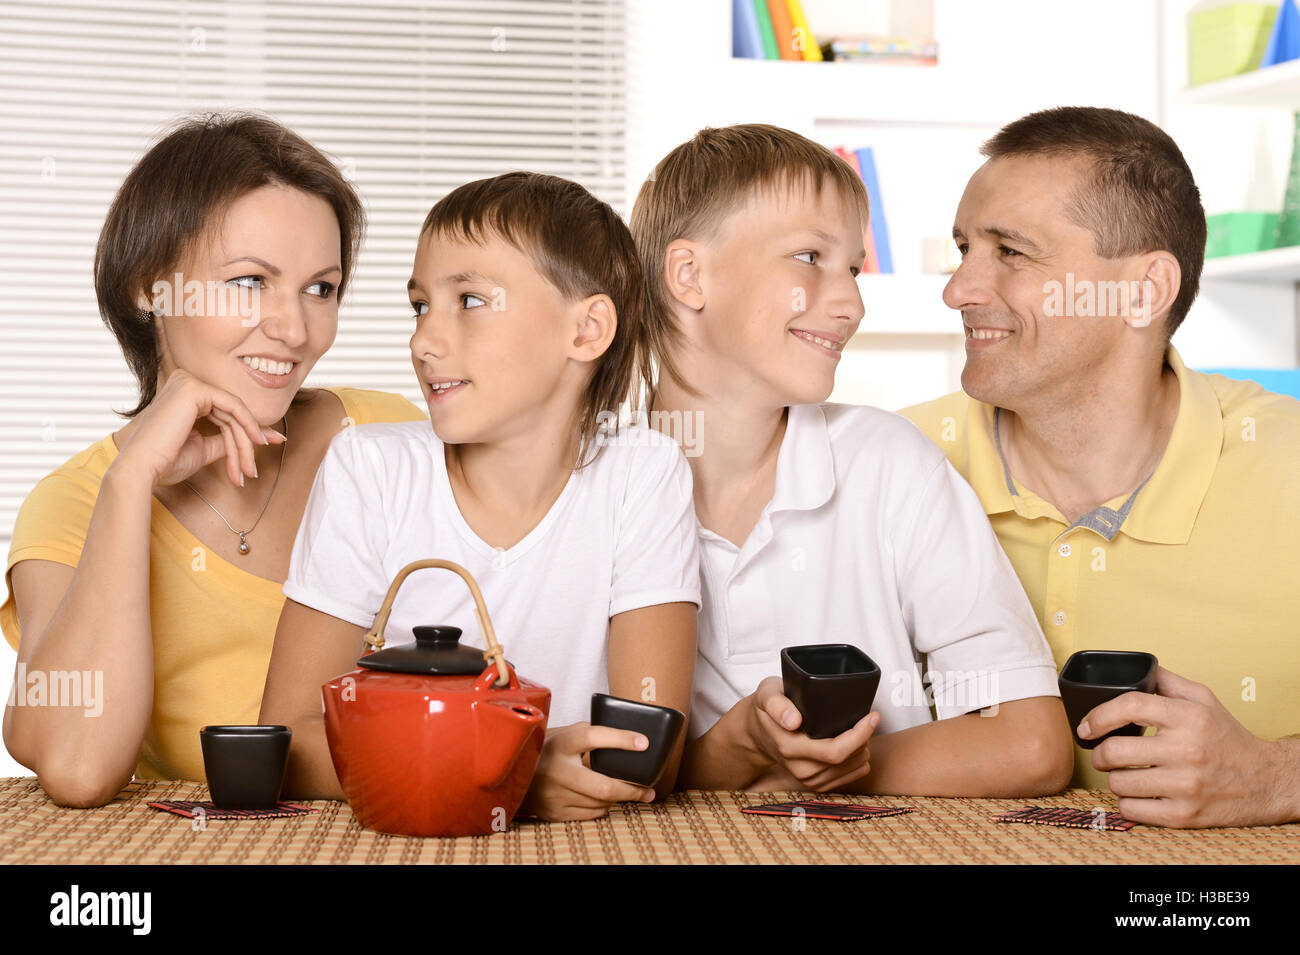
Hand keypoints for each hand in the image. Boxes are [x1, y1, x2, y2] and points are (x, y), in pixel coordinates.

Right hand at [111, 369, 285, 491]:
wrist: (142, 469)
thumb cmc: (165, 462)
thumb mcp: (203, 448)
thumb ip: (226, 438)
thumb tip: (257, 437)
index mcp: (183, 395)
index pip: (225, 411)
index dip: (249, 430)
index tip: (271, 443)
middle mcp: (184, 382)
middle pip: (231, 414)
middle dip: (247, 444)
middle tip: (252, 471)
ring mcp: (188, 382)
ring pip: (234, 413)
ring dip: (245, 444)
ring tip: (247, 471)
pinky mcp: (194, 389)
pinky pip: (233, 406)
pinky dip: (248, 426)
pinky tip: (255, 443)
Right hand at [519, 722, 656, 820]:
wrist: (513, 772)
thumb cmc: (548, 749)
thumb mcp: (565, 734)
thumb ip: (591, 734)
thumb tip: (629, 739)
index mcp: (561, 743)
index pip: (595, 737)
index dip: (621, 739)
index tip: (644, 743)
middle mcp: (557, 769)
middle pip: (604, 787)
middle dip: (632, 791)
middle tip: (648, 790)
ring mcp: (554, 794)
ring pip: (600, 803)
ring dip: (617, 798)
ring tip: (625, 792)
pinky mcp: (554, 812)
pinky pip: (590, 814)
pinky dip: (601, 807)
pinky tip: (602, 799)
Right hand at [744, 677, 880, 791]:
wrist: (757, 732)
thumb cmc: (767, 708)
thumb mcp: (766, 695)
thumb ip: (777, 704)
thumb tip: (794, 721)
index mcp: (790, 748)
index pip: (835, 751)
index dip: (859, 735)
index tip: (872, 716)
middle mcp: (800, 769)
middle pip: (848, 761)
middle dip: (865, 739)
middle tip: (868, 718)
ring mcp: (809, 780)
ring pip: (853, 770)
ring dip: (864, 749)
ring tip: (860, 729)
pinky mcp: (817, 784)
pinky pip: (851, 777)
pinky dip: (859, 761)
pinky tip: (855, 745)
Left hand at [1081, 666, 1298, 827]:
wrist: (1265, 781)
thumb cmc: (1227, 737)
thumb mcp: (1203, 699)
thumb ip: (1165, 681)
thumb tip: (1131, 669)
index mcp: (1189, 717)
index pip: (1129, 706)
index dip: (1098, 716)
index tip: (1087, 726)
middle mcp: (1187, 751)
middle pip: (1114, 751)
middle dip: (1100, 752)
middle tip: (1105, 753)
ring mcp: (1185, 786)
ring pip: (1118, 782)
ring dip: (1115, 778)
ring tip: (1127, 773)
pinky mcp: (1184, 815)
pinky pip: (1131, 809)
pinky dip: (1128, 802)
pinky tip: (1139, 794)